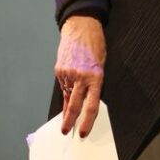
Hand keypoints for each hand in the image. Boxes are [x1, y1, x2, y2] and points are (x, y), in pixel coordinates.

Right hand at [55, 15, 105, 137]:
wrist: (81, 27)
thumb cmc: (95, 46)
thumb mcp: (100, 66)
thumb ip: (94, 84)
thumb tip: (87, 101)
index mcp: (95, 77)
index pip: (91, 105)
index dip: (87, 121)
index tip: (83, 132)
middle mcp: (81, 77)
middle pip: (74, 105)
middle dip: (69, 121)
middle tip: (66, 131)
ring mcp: (68, 73)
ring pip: (67, 96)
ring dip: (67, 105)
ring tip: (67, 114)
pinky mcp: (59, 69)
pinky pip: (62, 85)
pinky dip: (65, 89)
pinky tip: (68, 87)